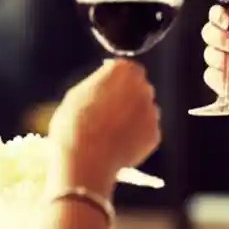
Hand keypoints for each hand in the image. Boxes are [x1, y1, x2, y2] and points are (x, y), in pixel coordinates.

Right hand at [50, 60, 160, 185]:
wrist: (86, 159)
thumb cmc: (73, 125)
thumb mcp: (77, 95)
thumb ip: (98, 83)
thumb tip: (106, 81)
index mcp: (122, 71)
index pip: (127, 68)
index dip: (118, 79)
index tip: (108, 87)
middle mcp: (142, 86)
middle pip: (139, 88)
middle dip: (128, 97)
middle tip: (109, 112)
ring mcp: (151, 111)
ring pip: (144, 110)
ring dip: (133, 117)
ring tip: (110, 133)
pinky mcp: (155, 134)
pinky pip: (146, 132)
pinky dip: (136, 137)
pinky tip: (118, 145)